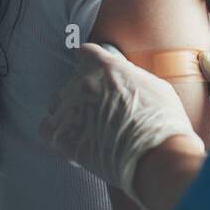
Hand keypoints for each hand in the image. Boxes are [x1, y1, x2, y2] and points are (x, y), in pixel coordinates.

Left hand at [39, 44, 204, 209]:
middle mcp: (84, 83)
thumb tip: (126, 81)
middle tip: (98, 114)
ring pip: (55, 105)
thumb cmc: (163, 123)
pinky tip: (73, 143)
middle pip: (71, 83)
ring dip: (67, 114)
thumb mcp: (155, 87)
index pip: (85, 54)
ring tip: (84, 129)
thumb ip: (131, 79)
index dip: (89, 64)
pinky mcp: (62, 136)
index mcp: (106, 67)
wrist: (156, 155)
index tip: (91, 72)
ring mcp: (70, 109)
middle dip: (82, 97)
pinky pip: (46, 130)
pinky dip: (57, 135)